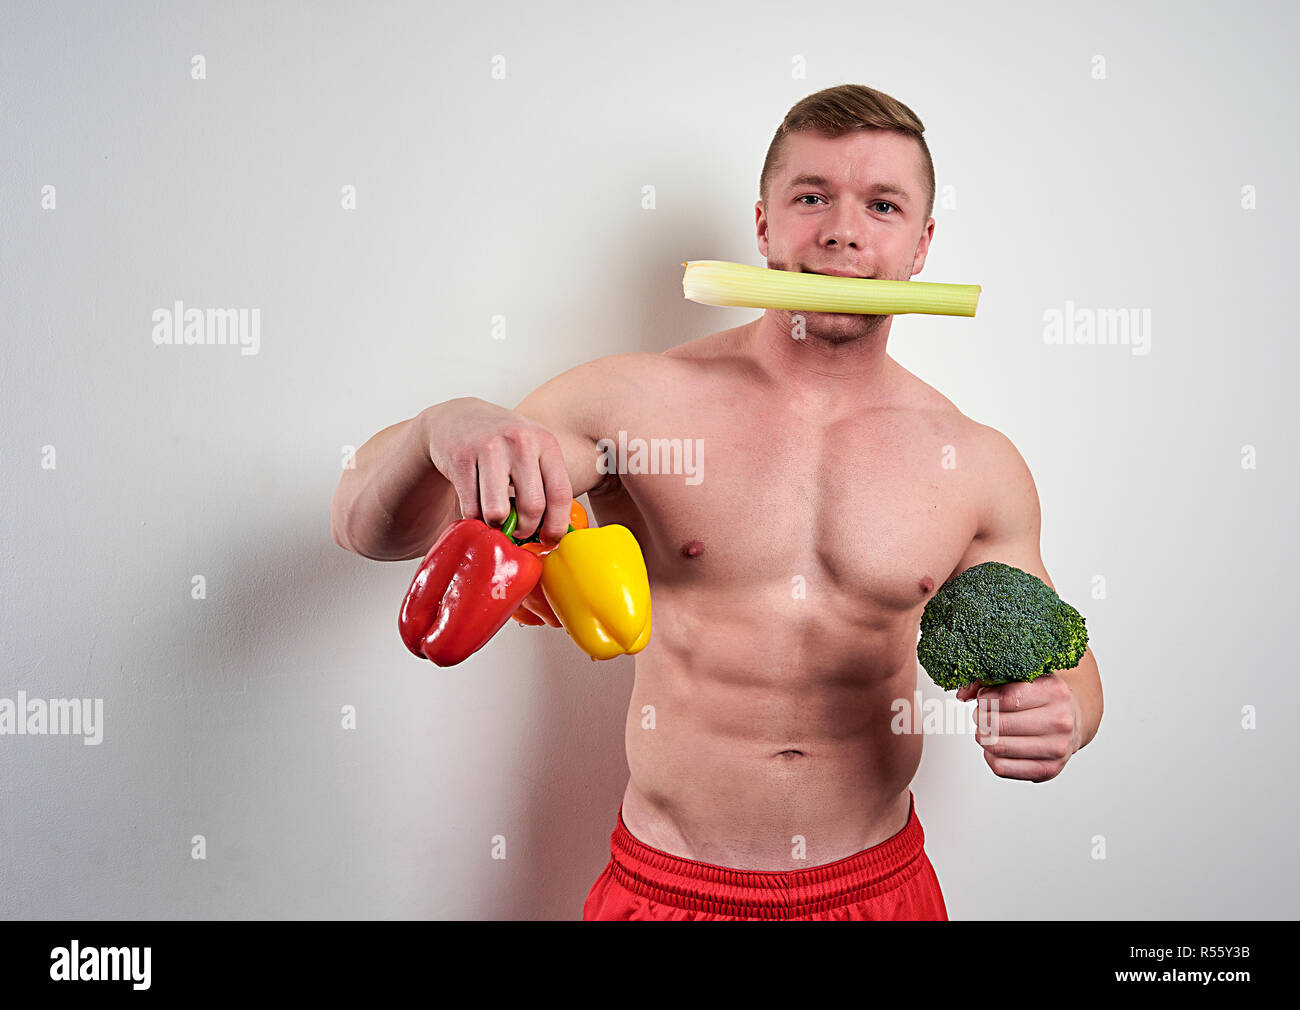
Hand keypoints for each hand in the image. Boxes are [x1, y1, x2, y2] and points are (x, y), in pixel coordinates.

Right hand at [423, 397, 573, 545]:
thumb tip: (556, 531)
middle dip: (525, 529)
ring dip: (496, 525)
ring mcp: (489, 447)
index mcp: (545, 441)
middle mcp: (520, 441)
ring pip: (498, 512)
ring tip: (496, 518)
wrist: (458, 418)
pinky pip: (471, 507)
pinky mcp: (461, 458)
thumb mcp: (532, 451)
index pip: (560, 493)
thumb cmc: (502, 443)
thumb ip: (546, 482)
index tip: (549, 540)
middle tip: (519, 532)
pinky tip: (476, 505)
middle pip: (532, 507)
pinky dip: (474, 516)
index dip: (556, 525)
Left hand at [955, 673, 1081, 781]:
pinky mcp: (1047, 770)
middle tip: (982, 713)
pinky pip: (1001, 767)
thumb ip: (989, 679)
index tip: (983, 696)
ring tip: (988, 728)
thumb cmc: (1042, 697)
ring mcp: (1056, 749)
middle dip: (981, 718)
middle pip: (998, 724)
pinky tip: (998, 744)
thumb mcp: (1023, 677)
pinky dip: (990, 756)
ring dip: (983, 737)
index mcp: (1055, 692)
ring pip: (997, 747)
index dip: (986, 697)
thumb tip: (962, 693)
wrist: (1072, 721)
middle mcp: (1060, 721)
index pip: (1008, 697)